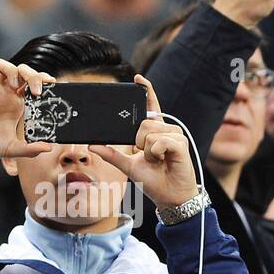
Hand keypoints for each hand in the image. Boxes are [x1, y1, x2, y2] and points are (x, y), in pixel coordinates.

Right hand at [0, 59, 54, 161]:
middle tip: (35, 90)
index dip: (42, 79)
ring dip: (9, 69)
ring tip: (12, 85)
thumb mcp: (13, 149)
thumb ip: (30, 149)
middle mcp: (6, 95)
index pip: (33, 83)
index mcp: (18, 104)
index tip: (50, 85)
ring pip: (0, 65)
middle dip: (31, 74)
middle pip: (20, 70)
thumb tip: (48, 147)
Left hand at [90, 76, 199, 209]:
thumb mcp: (128, 166)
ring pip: (149, 132)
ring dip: (148, 151)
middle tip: (148, 157)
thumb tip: (92, 146)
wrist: (169, 196)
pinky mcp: (181, 143)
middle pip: (144, 122)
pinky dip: (155, 154)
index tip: (138, 77)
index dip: (146, 91)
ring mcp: (175, 135)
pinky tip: (164, 160)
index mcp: (155, 132)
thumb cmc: (153, 181)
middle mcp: (166, 130)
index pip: (151, 106)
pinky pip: (158, 142)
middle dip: (139, 142)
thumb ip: (111, 155)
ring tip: (158, 161)